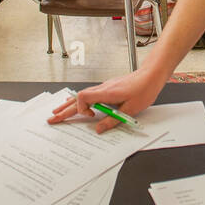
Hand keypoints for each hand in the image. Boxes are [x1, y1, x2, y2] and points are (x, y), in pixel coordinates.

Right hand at [47, 68, 166, 132]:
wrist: (151, 75)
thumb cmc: (144, 89)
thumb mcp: (131, 109)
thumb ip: (113, 120)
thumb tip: (98, 129)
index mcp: (107, 92)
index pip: (83, 98)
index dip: (81, 108)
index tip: (89, 117)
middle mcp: (103, 88)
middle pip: (78, 98)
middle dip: (64, 109)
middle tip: (52, 118)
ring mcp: (104, 87)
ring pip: (81, 95)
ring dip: (69, 104)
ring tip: (58, 111)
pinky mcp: (107, 88)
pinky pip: (89, 95)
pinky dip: (79, 101)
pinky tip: (75, 104)